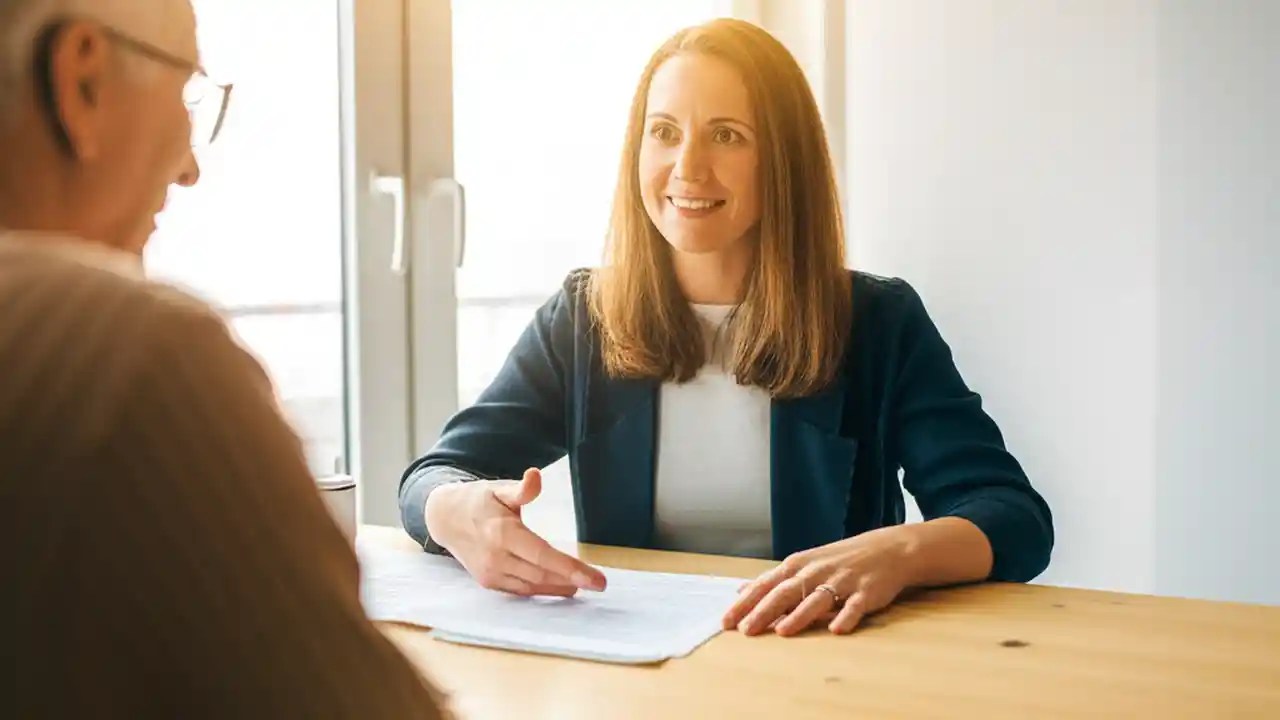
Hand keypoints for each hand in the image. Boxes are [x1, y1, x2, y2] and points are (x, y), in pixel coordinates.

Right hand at [425, 468, 606, 596]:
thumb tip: (536, 477)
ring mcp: (491, 573)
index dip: (570, 568)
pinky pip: (519, 590)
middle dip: (571, 581)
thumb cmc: (479, 501)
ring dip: (557, 588)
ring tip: (581, 586)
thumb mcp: (499, 488)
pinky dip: (540, 590)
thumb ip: (521, 489)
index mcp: (502, 533)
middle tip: (598, 584)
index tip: (596, 579)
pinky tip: (558, 587)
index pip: (542, 555)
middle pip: (541, 574)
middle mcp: (496, 557)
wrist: (445, 518)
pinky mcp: (488, 582)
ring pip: (532, 585)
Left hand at [722, 525, 915, 636]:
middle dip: (764, 611)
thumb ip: (773, 580)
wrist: (886, 550)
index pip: (765, 585)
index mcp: (797, 566)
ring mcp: (841, 581)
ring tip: (782, 631)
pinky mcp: (865, 593)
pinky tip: (836, 628)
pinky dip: (846, 616)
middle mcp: (815, 572)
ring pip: (817, 599)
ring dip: (800, 615)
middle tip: (745, 631)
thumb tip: (740, 591)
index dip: (745, 604)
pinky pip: (854, 606)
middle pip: (785, 593)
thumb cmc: (837, 561)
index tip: (726, 621)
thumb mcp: (803, 565)